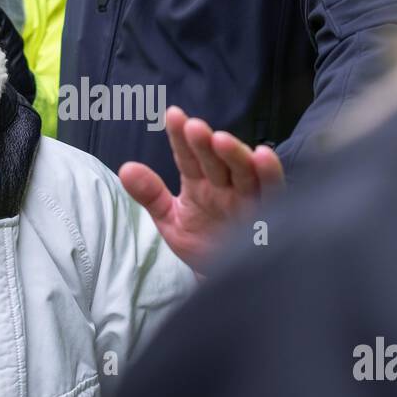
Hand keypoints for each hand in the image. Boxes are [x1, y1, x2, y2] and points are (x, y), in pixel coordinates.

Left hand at [119, 107, 284, 272]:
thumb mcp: (171, 221)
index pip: (189, 156)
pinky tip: (262, 156)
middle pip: (216, 160)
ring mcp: (247, 198)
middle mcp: (225, 186)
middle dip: (205, 144)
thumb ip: (150, 195)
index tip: (173, 116)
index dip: (181, 137)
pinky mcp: (268, 214)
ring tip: (221, 140)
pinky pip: (272, 190)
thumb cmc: (202, 244)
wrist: (226, 280)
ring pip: (243, 171)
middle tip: (194, 128)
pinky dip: (269, 173)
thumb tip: (125, 169)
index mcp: (201, 183)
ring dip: (234, 155)